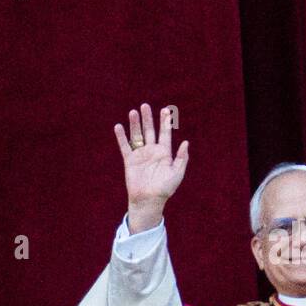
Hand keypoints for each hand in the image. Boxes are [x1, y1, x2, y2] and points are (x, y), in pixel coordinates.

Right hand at [113, 102, 188, 231]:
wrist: (149, 200)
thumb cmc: (165, 189)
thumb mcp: (177, 173)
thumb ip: (181, 158)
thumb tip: (186, 142)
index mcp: (164, 153)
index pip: (164, 134)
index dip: (165, 123)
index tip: (166, 111)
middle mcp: (152, 151)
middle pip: (149, 131)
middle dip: (148, 118)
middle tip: (145, 106)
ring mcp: (140, 155)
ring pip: (137, 135)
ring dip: (135, 124)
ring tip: (133, 112)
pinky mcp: (129, 160)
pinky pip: (125, 146)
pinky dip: (121, 137)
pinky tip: (119, 126)